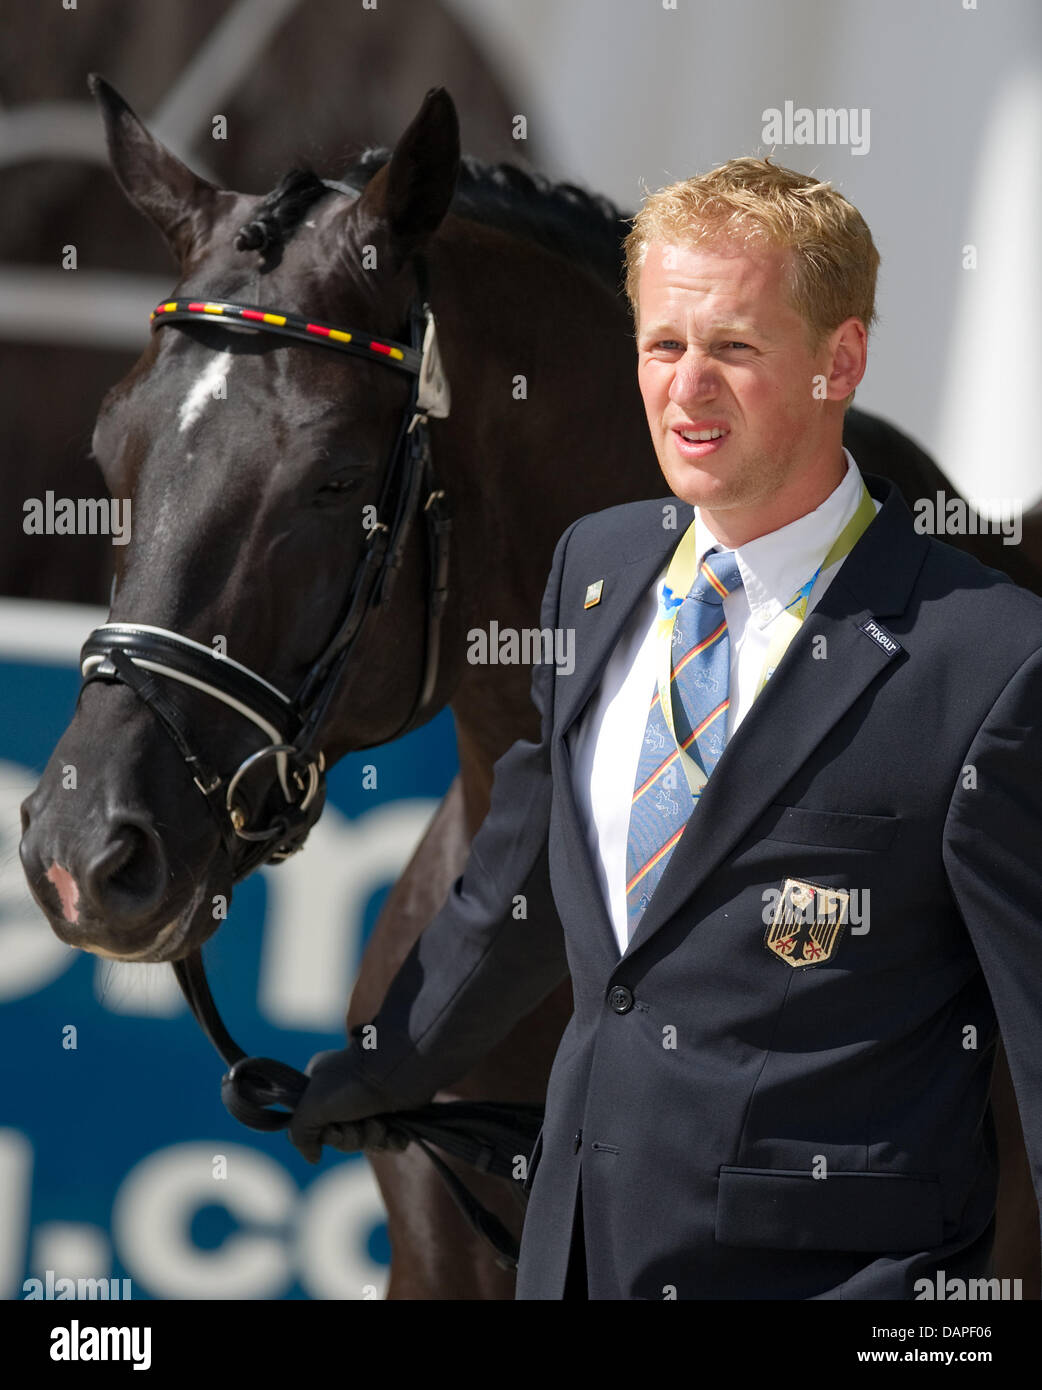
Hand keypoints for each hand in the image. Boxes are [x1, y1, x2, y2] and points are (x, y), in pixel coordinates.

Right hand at [288, 1047, 410, 1164]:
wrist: (398, 1068)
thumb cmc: (351, 1083)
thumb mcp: (311, 1105)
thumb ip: (300, 1134)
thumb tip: (313, 1157)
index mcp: (322, 1087)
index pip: (317, 1127)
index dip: (327, 1135)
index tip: (333, 1127)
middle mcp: (346, 1095)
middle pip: (344, 1138)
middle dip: (352, 1138)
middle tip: (357, 1124)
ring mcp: (374, 1103)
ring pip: (368, 1141)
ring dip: (372, 1138)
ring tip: (378, 1122)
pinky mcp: (398, 1112)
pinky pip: (392, 1141)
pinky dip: (393, 1140)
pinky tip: (393, 1131)